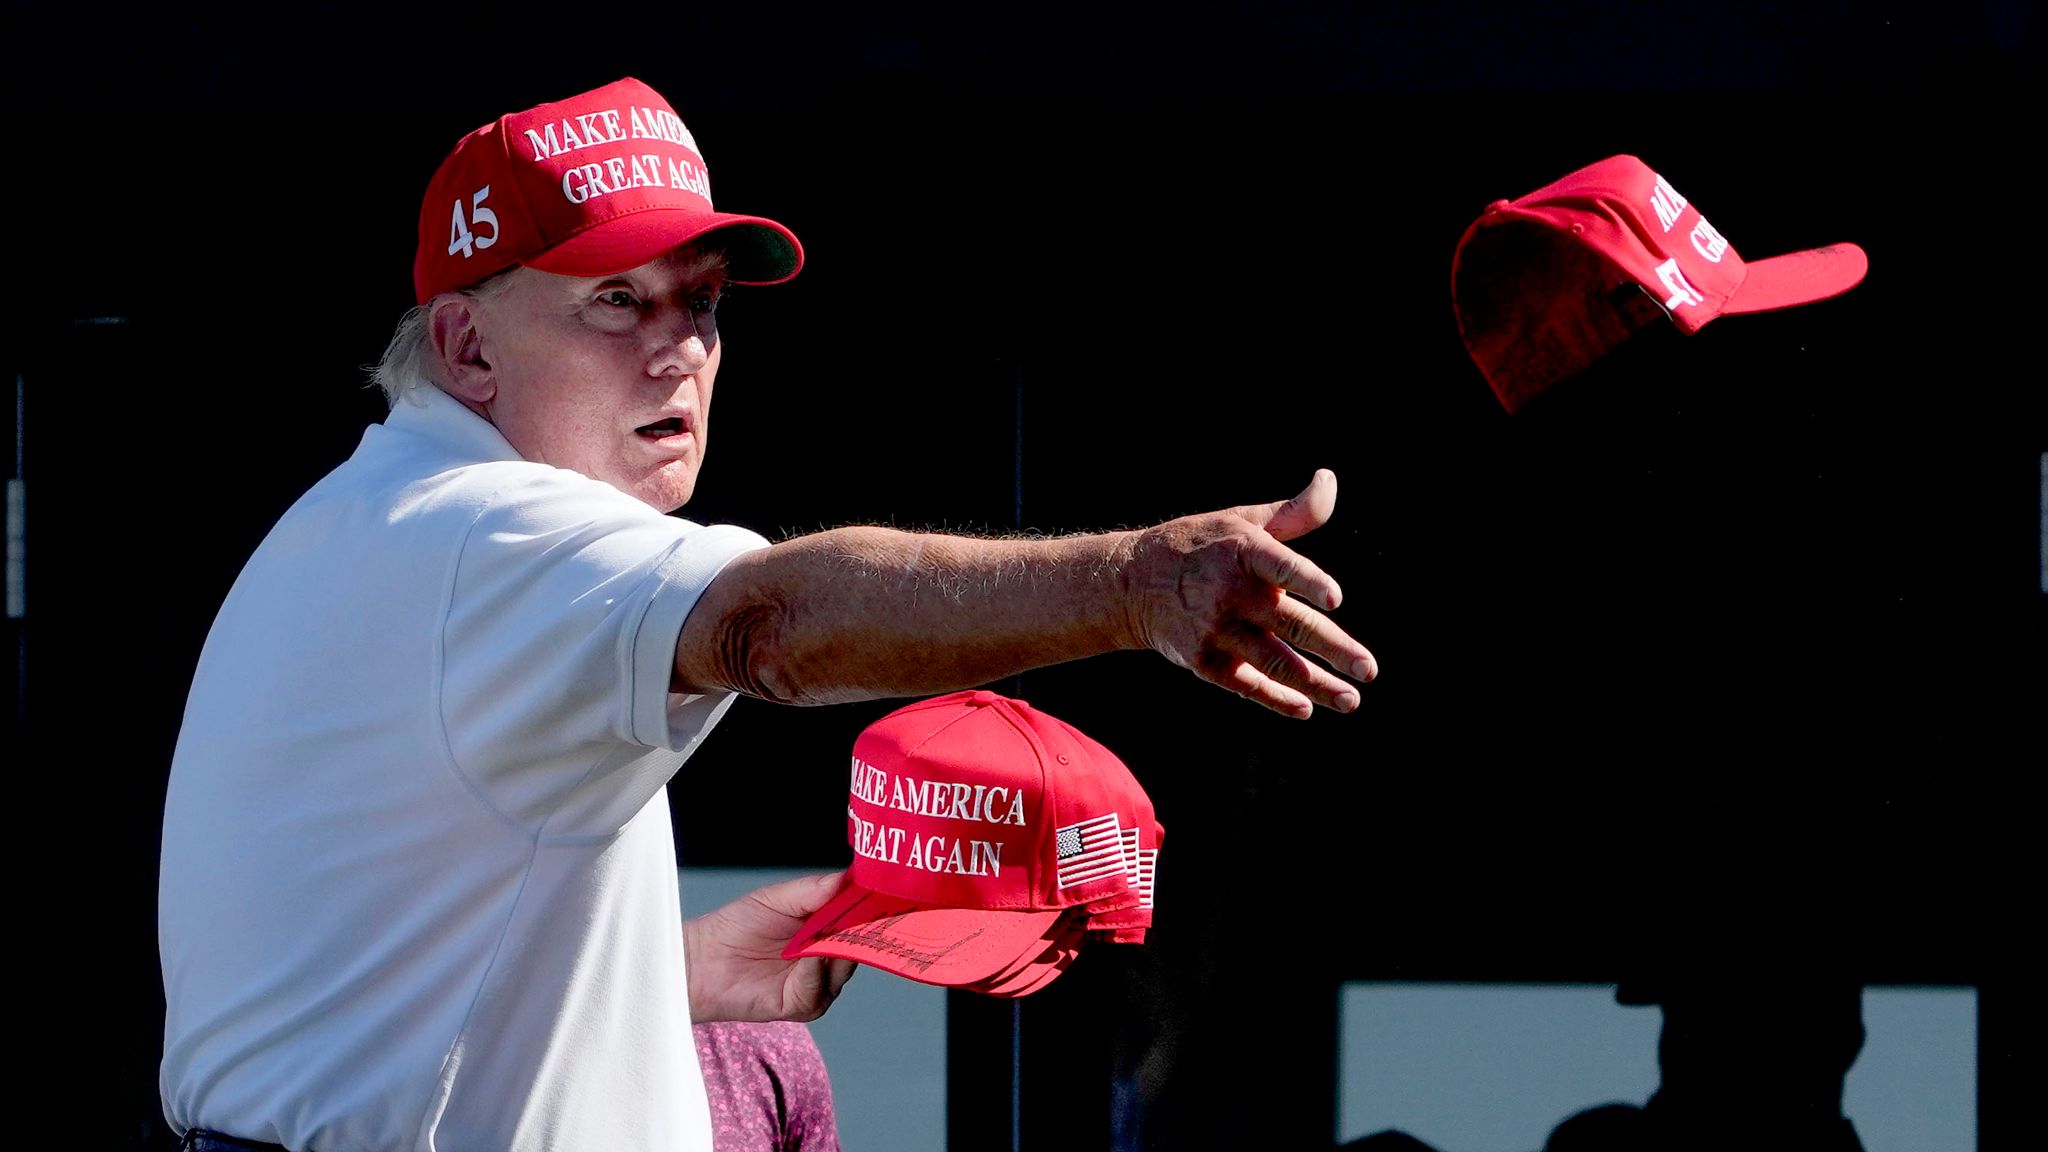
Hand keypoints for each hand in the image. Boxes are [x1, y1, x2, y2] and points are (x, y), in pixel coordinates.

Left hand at [683, 872, 858, 1022]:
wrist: (702, 960)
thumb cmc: (735, 927)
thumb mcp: (777, 898)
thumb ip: (812, 889)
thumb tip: (846, 877)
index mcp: (823, 930)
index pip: (857, 920)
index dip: (868, 908)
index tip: (879, 894)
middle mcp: (825, 959)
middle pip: (858, 946)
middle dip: (861, 931)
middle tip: (866, 913)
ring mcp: (816, 983)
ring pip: (843, 969)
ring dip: (839, 951)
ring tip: (832, 934)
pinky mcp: (801, 1005)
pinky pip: (819, 989)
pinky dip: (816, 972)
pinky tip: (808, 956)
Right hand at [1124, 468, 1376, 718]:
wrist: (1131, 583)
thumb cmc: (1203, 546)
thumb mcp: (1243, 520)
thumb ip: (1294, 512)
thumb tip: (1329, 480)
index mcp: (1245, 552)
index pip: (1282, 567)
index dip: (1309, 582)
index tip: (1335, 599)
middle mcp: (1231, 593)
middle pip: (1291, 624)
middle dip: (1334, 649)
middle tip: (1368, 669)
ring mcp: (1216, 630)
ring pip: (1275, 663)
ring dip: (1316, 684)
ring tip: (1351, 699)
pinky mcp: (1203, 661)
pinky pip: (1247, 685)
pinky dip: (1277, 699)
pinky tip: (1306, 707)